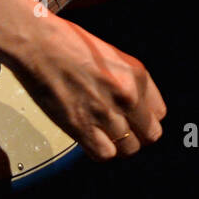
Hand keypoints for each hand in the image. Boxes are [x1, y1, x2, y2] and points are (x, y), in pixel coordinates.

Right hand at [9, 11, 166, 162]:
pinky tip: (89, 137)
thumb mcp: (111, 56)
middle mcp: (127, 95)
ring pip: (128, 149)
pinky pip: (104, 155)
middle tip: (120, 130)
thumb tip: (131, 104)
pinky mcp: (82, 127)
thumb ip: (126, 81)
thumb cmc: (68, 43)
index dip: (145, 118)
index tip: (133, 118)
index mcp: (137, 75)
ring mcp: (106, 113)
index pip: (159, 113)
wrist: (38, 44)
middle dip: (136, 135)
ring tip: (102, 133)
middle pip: (150, 135)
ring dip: (116, 144)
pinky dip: (98, 150)